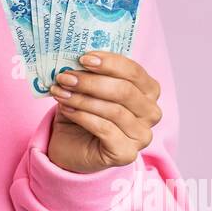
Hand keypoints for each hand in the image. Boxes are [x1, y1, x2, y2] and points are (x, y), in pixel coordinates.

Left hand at [47, 51, 162, 173]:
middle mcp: (151, 113)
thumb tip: (77, 57)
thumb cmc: (84, 111)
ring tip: (60, 92)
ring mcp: (142, 136)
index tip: (83, 58)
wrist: (71, 146)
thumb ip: (90, 72)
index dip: (109, 63)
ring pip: (114, 111)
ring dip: (82, 99)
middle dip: (91, 82)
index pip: (134, 72)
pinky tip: (67, 108)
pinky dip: (82, 116)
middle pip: (125, 91)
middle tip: (65, 77)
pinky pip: (105, 130)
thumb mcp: (88, 87)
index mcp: (148, 91)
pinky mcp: (126, 153)